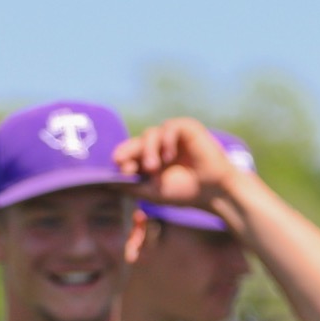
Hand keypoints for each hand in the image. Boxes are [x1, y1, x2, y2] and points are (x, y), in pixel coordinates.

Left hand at [113, 117, 244, 209]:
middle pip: (137, 141)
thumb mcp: (152, 190)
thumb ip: (130, 184)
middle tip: (129, 167)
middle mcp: (161, 145)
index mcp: (152, 157)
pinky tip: (170, 156)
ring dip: (148, 150)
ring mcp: (174, 136)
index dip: (122, 156)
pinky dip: (166, 141)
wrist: (213, 191)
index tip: (119, 167)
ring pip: (151, 134)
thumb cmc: (185, 192)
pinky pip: (169, 128)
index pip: (130, 151)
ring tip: (154, 168)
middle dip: (131, 153)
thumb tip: (106, 180)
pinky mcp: (187, 128)